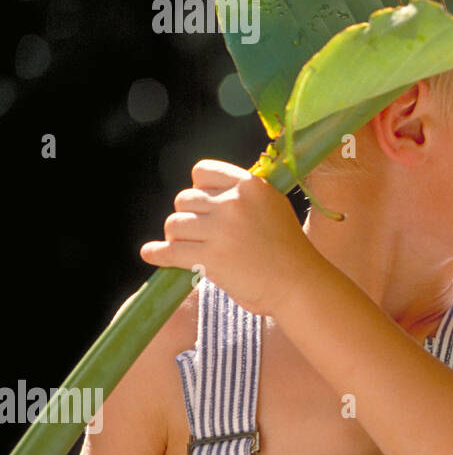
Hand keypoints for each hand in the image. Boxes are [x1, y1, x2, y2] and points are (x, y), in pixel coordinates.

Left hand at [140, 160, 320, 315]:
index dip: (199, 189)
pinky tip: (152, 254)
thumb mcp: (272, 207)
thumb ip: (242, 196)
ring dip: (177, 237)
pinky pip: (169, 250)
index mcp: (251, 185)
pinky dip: (156, 253)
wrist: (298, 283)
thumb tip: (204, 193)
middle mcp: (234, 202)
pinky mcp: (211, 257)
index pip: (202, 172)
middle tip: (199, 235)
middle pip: (184, 199)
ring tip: (190, 249)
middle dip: (188, 217)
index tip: (205, 206)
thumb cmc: (287, 249)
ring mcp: (222, 230)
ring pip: (174, 224)